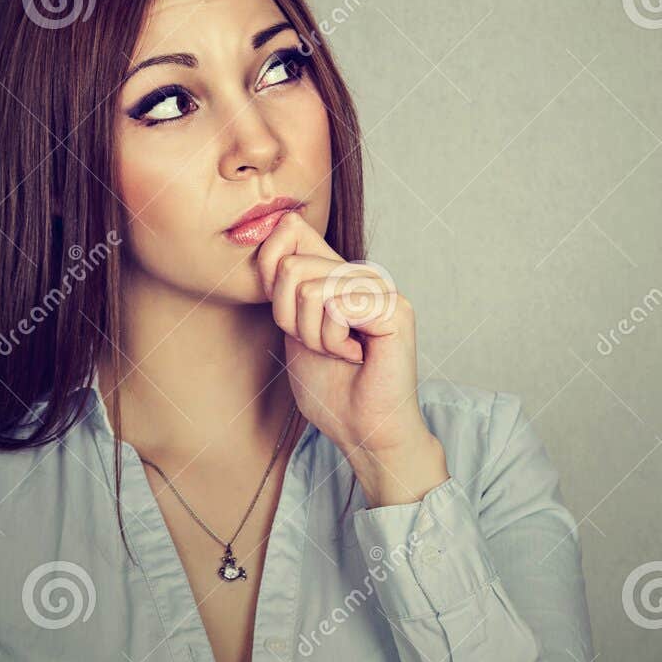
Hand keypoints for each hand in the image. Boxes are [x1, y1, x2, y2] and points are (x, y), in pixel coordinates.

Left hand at [256, 211, 447, 505]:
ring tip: (340, 353)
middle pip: (291, 266)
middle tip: (320, 345)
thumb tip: (274, 232)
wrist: (362, 431)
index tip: (284, 317)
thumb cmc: (331, 389)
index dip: (268, 267)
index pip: (291, 230)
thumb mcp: (293, 330)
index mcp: (336, 275)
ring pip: (310, 290)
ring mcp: (381, 288)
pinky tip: (357, 356)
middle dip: (290, 319)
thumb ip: (285, 288)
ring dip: (314, 336)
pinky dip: (334, 342)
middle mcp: (361, 274)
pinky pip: (336, 308)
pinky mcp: (394, 309)